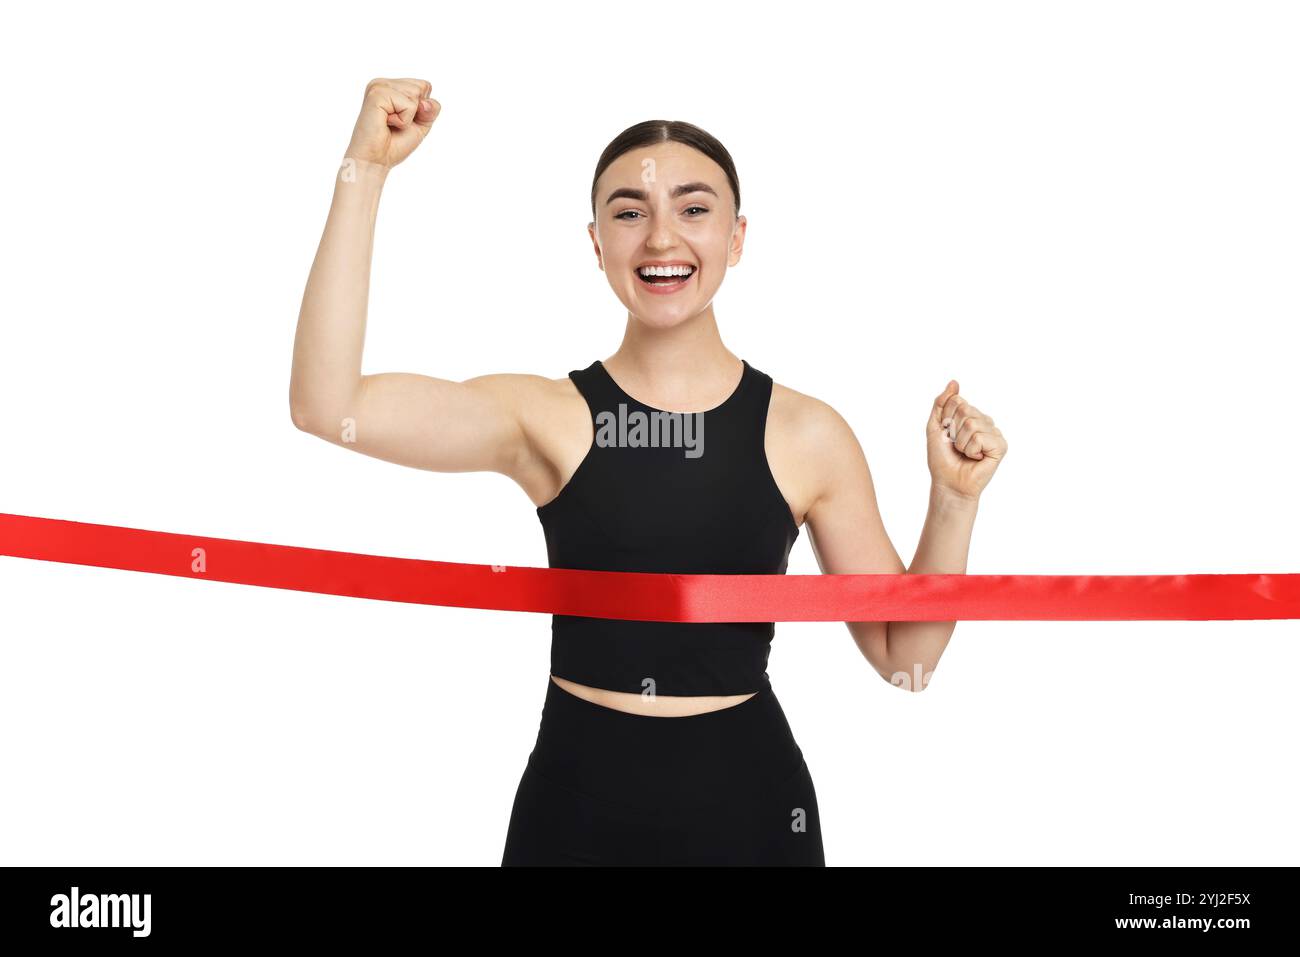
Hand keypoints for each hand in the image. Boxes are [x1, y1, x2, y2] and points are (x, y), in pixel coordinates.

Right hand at [344, 77, 440, 169]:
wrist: (375, 160)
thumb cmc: (394, 144)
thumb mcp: (421, 124)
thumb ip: (431, 108)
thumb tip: (425, 102)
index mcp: (392, 86)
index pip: (425, 86)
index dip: (423, 109)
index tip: (404, 120)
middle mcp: (384, 83)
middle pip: (422, 87)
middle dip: (417, 111)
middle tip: (396, 124)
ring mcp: (379, 86)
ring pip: (416, 93)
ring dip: (408, 117)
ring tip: (390, 123)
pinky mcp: (377, 94)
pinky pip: (408, 105)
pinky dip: (403, 120)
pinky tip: (386, 123)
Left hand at [925, 380, 1006, 500]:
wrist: (948, 482)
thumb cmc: (942, 458)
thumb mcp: (935, 426)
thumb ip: (942, 403)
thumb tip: (954, 382)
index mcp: (971, 415)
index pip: (957, 401)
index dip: (945, 419)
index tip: (946, 434)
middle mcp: (984, 421)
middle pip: (965, 410)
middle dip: (953, 431)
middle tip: (955, 446)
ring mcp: (994, 432)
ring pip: (972, 424)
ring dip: (961, 443)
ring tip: (965, 453)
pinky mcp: (1001, 446)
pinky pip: (980, 437)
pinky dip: (971, 450)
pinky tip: (975, 458)